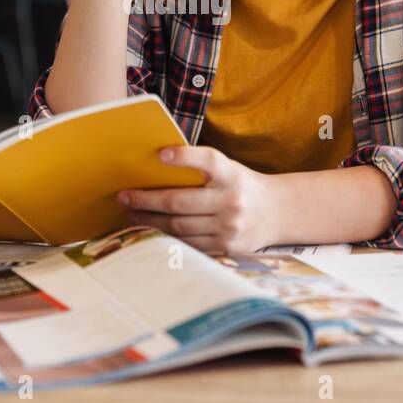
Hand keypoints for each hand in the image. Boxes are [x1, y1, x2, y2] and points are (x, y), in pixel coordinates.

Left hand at [116, 146, 279, 254]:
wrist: (279, 212)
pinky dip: (166, 238)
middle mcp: (232, 200)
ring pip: (179, 226)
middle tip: (123, 198)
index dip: (184, 156)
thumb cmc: (242, 185)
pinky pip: (189, 244)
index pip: (208, 160)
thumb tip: (154, 167)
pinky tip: (150, 232)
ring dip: (150, 222)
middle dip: (146, 200)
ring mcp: (229, 227)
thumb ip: (201, 170)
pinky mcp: (226, 247)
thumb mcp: (230, 170)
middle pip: (180, 202)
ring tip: (130, 216)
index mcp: (232, 174)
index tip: (160, 155)